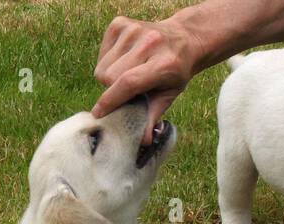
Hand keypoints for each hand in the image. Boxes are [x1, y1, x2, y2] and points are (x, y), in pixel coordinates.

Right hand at [92, 16, 202, 144]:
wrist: (184, 38)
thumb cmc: (175, 71)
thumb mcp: (169, 95)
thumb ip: (152, 116)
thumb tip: (142, 141)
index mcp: (164, 63)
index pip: (128, 83)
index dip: (110, 100)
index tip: (99, 113)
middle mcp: (149, 42)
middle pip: (109, 76)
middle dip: (113, 88)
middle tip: (129, 88)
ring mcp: (134, 29)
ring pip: (102, 66)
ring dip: (110, 75)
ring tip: (129, 71)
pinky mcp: (121, 22)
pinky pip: (101, 53)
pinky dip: (108, 60)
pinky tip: (125, 58)